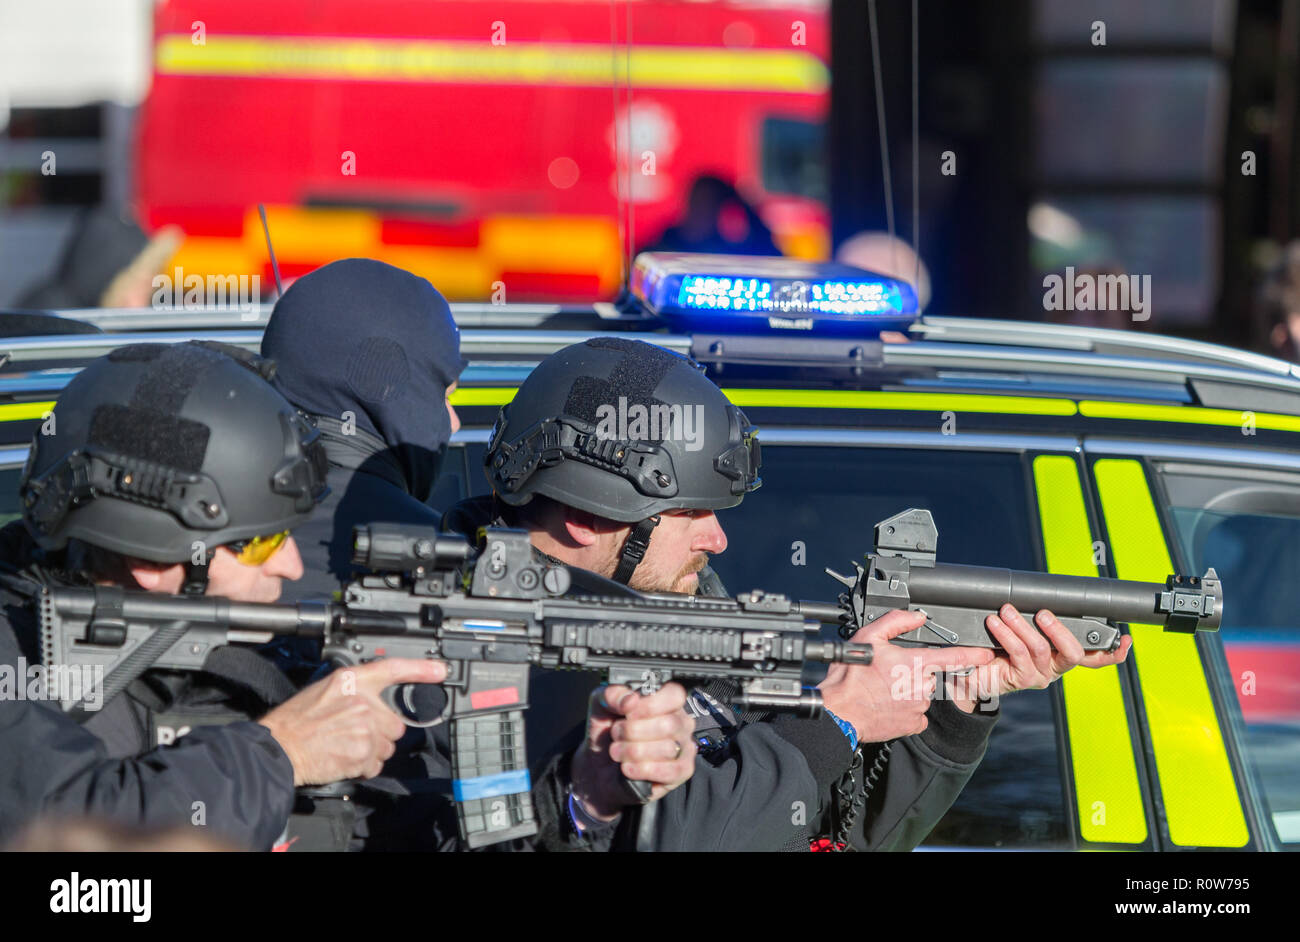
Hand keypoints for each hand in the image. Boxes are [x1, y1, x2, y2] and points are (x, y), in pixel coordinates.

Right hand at [259, 658, 446, 785]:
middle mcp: (363, 702)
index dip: (420, 669)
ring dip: (372, 751)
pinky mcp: (363, 753)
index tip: (440, 671)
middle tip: (354, 735)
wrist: (279, 747)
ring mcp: (365, 728)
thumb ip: (356, 691)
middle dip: (380, 733)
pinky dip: (364, 766)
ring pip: (387, 746)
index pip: (393, 668)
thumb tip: (377, 702)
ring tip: (345, 747)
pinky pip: (376, 764)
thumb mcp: (326, 689)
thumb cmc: (296, 721)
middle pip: (395, 723)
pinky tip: (344, 759)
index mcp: (353, 681)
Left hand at [569, 683, 696, 821]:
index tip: (629, 713)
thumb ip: (612, 695)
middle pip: (669, 724)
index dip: (650, 705)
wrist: (600, 767)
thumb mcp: (601, 706)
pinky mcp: (683, 771)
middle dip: (634, 731)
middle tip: (616, 734)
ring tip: (618, 752)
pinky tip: (628, 767)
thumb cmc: (608, 733)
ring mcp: (685, 747)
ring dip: (634, 752)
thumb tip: (631, 700)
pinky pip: (670, 771)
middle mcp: (680, 722)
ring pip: (667, 748)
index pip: (675, 694)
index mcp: (666, 700)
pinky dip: (643, 770)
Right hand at [818, 609, 995, 741]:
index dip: (974, 654)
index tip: (987, 654)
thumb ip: (897, 622)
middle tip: (890, 672)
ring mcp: (919, 707)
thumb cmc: (851, 676)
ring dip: (909, 689)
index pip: (954, 657)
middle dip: (915, 671)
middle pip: (930, 674)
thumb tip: (918, 617)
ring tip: (884, 688)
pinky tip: (888, 703)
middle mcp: (922, 686)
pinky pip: (917, 713)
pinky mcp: (913, 724)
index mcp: (915, 663)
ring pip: (924, 693)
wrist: (840, 712)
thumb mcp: (869, 637)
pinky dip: (906, 708)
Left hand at [947, 606, 1133, 711]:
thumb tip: (1041, 600)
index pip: (1095, 656)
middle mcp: (1056, 667)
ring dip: (1021, 625)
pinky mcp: (1022, 679)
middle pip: (1072, 652)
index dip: (1113, 651)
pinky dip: (1006, 634)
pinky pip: (1018, 654)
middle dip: (1058, 629)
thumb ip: (1037, 620)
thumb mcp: (1022, 629)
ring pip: (1040, 648)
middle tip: (1042, 613)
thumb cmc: (1000, 645)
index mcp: (1062, 655)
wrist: (974, 671)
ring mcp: (1040, 675)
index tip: (1125, 639)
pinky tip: (995, 624)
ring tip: (1006, 611)